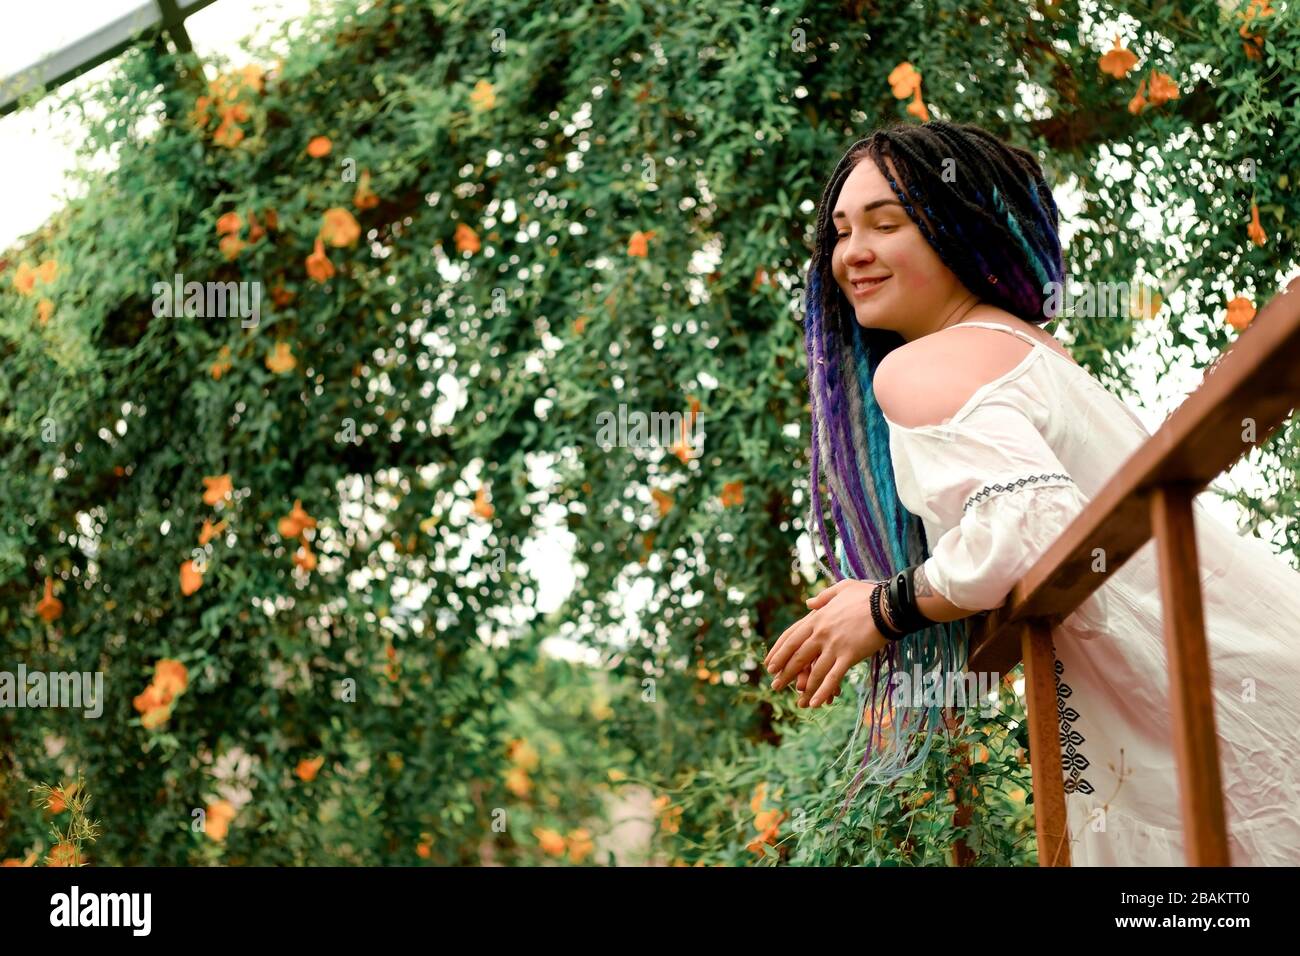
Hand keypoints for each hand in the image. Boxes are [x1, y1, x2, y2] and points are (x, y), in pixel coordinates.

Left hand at [763, 580, 888, 707]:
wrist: (887, 605)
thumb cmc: (867, 595)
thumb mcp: (841, 589)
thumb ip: (822, 598)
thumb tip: (808, 603)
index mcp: (816, 618)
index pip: (790, 637)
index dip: (778, 652)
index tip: (769, 663)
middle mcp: (820, 633)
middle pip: (797, 656)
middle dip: (784, 672)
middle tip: (774, 685)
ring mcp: (833, 645)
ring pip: (813, 671)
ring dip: (804, 687)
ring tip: (796, 700)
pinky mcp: (849, 656)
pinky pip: (833, 677)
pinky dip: (823, 691)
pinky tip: (816, 703)